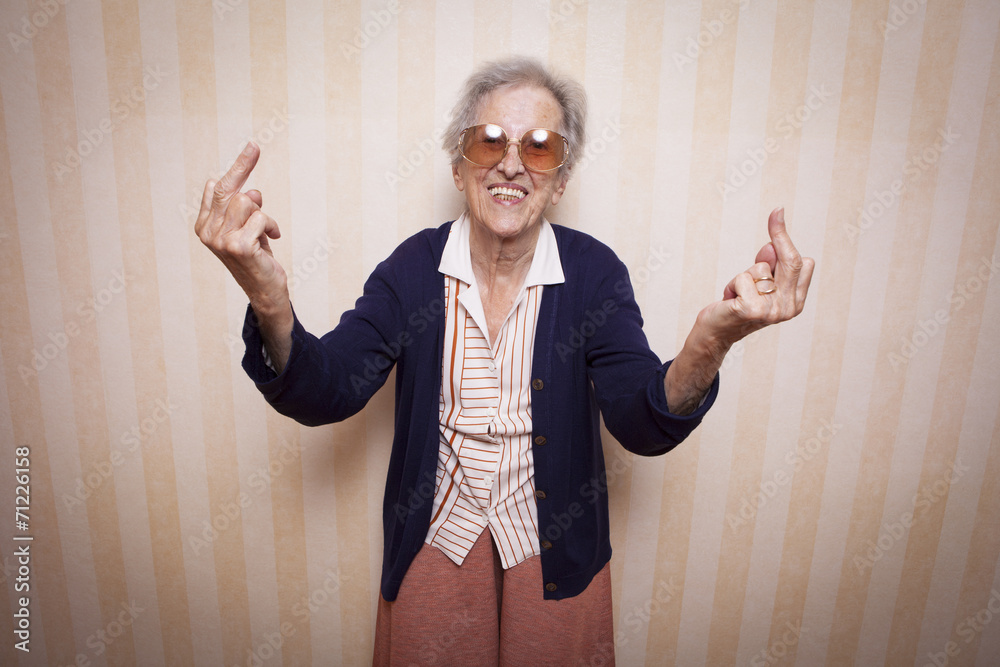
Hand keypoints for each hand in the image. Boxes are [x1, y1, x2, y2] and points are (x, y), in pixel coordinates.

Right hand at [195, 141, 292, 368]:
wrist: (265, 292)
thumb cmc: (257, 258)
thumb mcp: (246, 229)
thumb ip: (243, 210)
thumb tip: (252, 191)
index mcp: (204, 225)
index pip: (217, 188)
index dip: (236, 169)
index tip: (251, 149)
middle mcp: (208, 232)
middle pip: (229, 189)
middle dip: (243, 164)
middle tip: (254, 145)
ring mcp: (220, 239)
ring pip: (247, 202)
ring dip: (264, 214)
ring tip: (266, 231)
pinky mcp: (237, 246)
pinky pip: (260, 217)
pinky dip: (271, 225)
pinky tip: (272, 239)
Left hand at [664, 207, 813, 413]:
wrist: (715, 334)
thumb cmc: (737, 306)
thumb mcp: (756, 283)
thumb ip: (768, 265)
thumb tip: (771, 246)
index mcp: (796, 301)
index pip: (802, 263)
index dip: (787, 240)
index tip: (779, 216)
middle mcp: (789, 308)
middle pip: (791, 261)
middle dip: (781, 234)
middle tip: (777, 210)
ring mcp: (772, 310)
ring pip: (760, 269)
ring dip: (743, 276)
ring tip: (737, 294)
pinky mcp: (753, 309)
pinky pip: (743, 278)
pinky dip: (732, 285)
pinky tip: (730, 300)